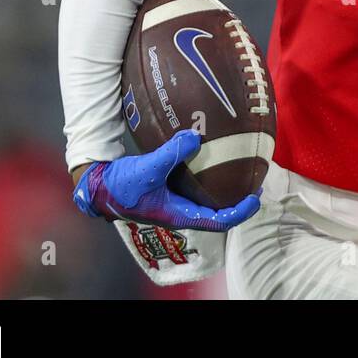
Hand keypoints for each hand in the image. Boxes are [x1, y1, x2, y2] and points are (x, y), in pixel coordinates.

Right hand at [72, 130, 259, 232]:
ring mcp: (178, 200)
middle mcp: (183, 210)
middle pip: (220, 211)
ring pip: (210, 198)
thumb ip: (170, 154)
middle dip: (240, 199)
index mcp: (181, 215)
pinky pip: (198, 184)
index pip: (219, 221)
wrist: (100, 186)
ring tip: (242, 167)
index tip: (256, 197)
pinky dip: (210, 173)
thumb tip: (194, 136)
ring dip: (227, 186)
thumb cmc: (122, 185)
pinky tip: (214, 154)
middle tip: (256, 180)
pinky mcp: (172, 188)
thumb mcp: (147, 169)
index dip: (241, 212)